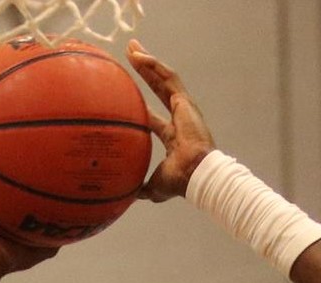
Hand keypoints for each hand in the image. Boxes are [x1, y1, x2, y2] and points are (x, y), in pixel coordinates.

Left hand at [129, 41, 214, 200]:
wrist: (196, 174)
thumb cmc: (180, 182)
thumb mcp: (154, 186)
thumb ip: (140, 187)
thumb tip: (124, 196)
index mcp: (174, 135)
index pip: (153, 117)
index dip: (140, 105)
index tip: (125, 96)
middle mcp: (180, 117)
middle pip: (158, 89)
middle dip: (144, 72)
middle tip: (130, 57)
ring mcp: (183, 107)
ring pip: (163, 77)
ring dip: (147, 62)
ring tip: (131, 47)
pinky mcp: (184, 100)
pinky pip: (168, 76)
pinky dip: (153, 65)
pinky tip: (138, 56)